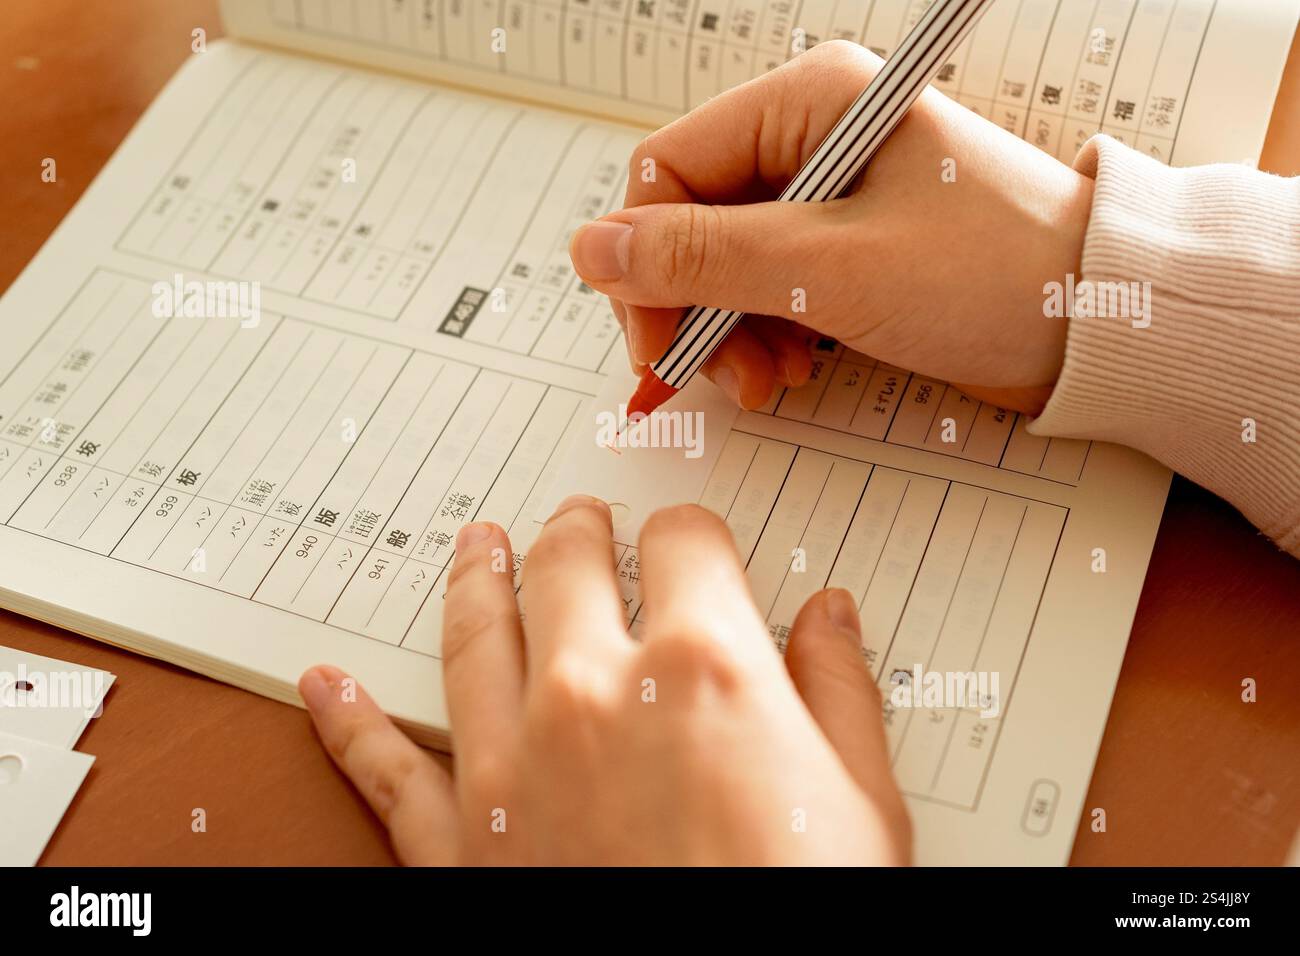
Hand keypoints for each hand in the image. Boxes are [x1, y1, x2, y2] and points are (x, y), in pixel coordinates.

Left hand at [299, 495, 909, 864]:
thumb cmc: (794, 912)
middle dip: (579, 531)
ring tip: (476, 547)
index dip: (695, 535)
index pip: (686, 543)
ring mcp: (514, 762)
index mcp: (704, 668)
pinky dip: (350, 721)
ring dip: (473, 578)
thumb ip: (841, 692)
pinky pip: (387, 768)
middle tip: (580, 520)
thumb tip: (830, 620)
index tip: (696, 546)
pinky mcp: (458, 843)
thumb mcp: (861, 805)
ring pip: (474, 631)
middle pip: (568, 562)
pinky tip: (326, 688)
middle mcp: (595, 694)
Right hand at [568, 40, 1093, 414]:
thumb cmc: (994, 274)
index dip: (645, 262)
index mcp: (808, 102)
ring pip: (726, 262)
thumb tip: (592, 248)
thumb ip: (701, 259)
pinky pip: (772, 286)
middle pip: (693, 221)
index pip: (670, 170)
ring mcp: (832, 195)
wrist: (1103, 324)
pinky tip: (793, 367)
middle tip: (713, 377)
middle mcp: (813, 137)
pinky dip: (767, 334)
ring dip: (728, 331)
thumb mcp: (829, 269)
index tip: (653, 345)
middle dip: (692, 307)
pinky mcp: (851, 247)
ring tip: (767, 380)